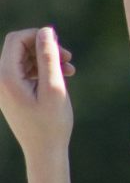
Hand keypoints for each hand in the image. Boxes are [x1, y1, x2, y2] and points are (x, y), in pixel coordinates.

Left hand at [0, 27, 74, 153]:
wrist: (43, 151)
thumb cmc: (51, 123)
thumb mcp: (54, 87)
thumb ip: (49, 57)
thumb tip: (46, 31)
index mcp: (6, 76)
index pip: (17, 39)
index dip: (39, 36)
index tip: (62, 48)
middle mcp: (0, 79)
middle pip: (19, 46)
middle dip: (44, 47)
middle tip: (69, 58)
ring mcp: (4, 85)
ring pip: (24, 57)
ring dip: (46, 59)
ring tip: (70, 69)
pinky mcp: (12, 91)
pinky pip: (25, 70)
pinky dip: (42, 69)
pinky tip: (61, 77)